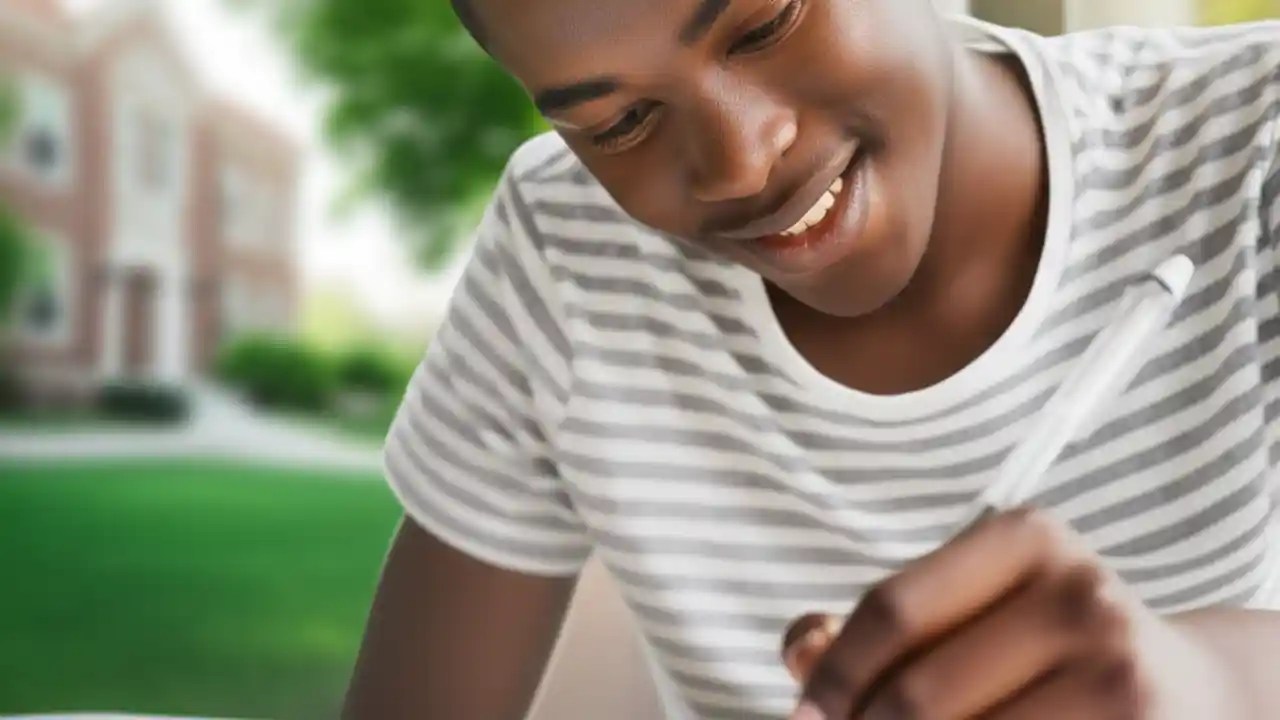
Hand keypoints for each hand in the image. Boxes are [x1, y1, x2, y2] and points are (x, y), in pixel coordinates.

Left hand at [780, 508, 1240, 718]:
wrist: (1186, 689)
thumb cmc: (1047, 646)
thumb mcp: (972, 609)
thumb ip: (881, 626)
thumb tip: (800, 646)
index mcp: (1023, 537)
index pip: (893, 610)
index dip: (834, 675)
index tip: (804, 715)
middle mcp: (1078, 592)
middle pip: (918, 693)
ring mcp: (1115, 669)